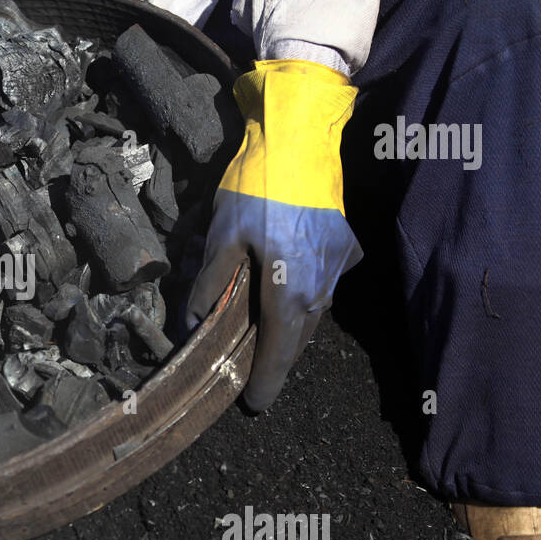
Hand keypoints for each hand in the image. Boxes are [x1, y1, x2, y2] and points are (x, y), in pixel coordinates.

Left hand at [185, 59, 361, 410]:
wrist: (301, 135)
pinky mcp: (346, 245)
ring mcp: (340, 265)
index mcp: (291, 290)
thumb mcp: (220, 237)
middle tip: (253, 374)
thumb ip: (209, 286)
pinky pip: (323, 283)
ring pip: (313, 311)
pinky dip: (303, 295)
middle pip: (298, 337)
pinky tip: (284, 288)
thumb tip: (194, 324)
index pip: (278, 352)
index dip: (266, 381)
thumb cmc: (257, 186)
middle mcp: (323, 285)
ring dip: (289, 328)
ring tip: (265, 337)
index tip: (255, 404)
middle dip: (276, 358)